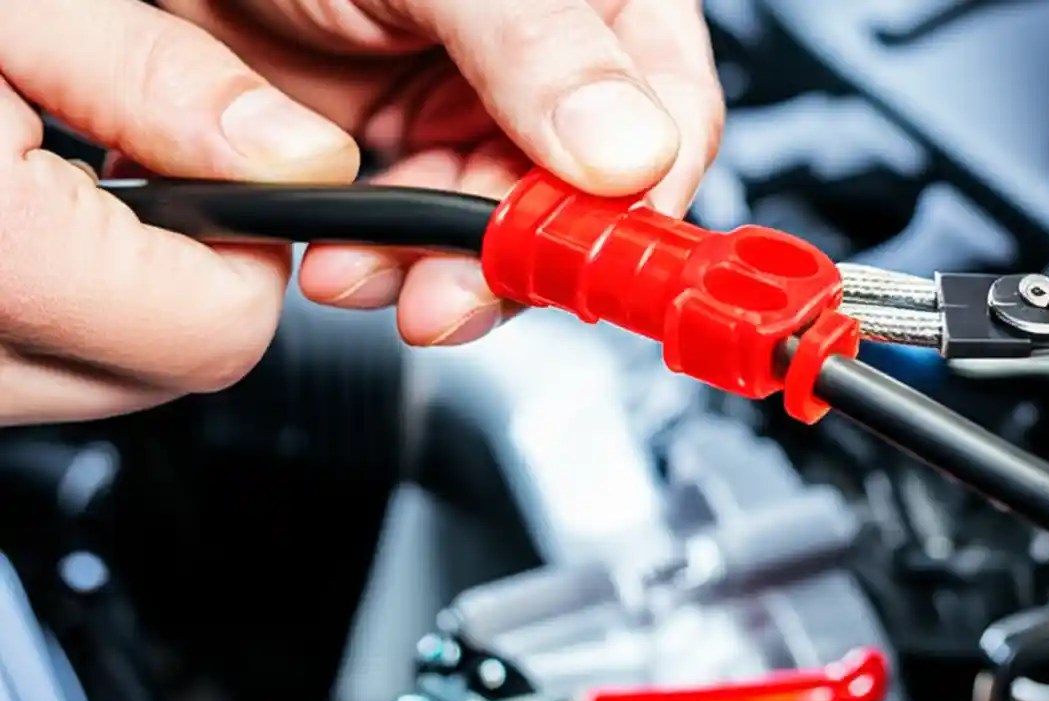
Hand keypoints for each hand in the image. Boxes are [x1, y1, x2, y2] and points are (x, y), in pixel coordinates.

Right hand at [0, 0, 357, 424]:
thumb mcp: (15, 13)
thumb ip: (161, 83)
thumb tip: (298, 157)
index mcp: (5, 262)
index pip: (226, 327)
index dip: (257, 244)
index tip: (231, 179)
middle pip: (184, 369)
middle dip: (204, 275)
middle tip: (152, 180)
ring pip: (120, 381)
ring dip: (135, 298)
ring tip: (75, 193)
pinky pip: (50, 373)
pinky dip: (70, 315)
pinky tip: (33, 230)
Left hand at [162, 0, 725, 345]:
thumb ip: (538, 45)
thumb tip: (630, 152)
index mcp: (594, 8)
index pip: (668, 116)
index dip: (641, 200)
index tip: (589, 255)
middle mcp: (545, 69)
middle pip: (584, 202)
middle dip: (520, 257)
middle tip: (464, 290)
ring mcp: (473, 116)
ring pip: (498, 237)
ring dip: (439, 276)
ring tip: (376, 276)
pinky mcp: (405, 159)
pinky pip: (420, 246)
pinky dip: (383, 268)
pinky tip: (346, 262)